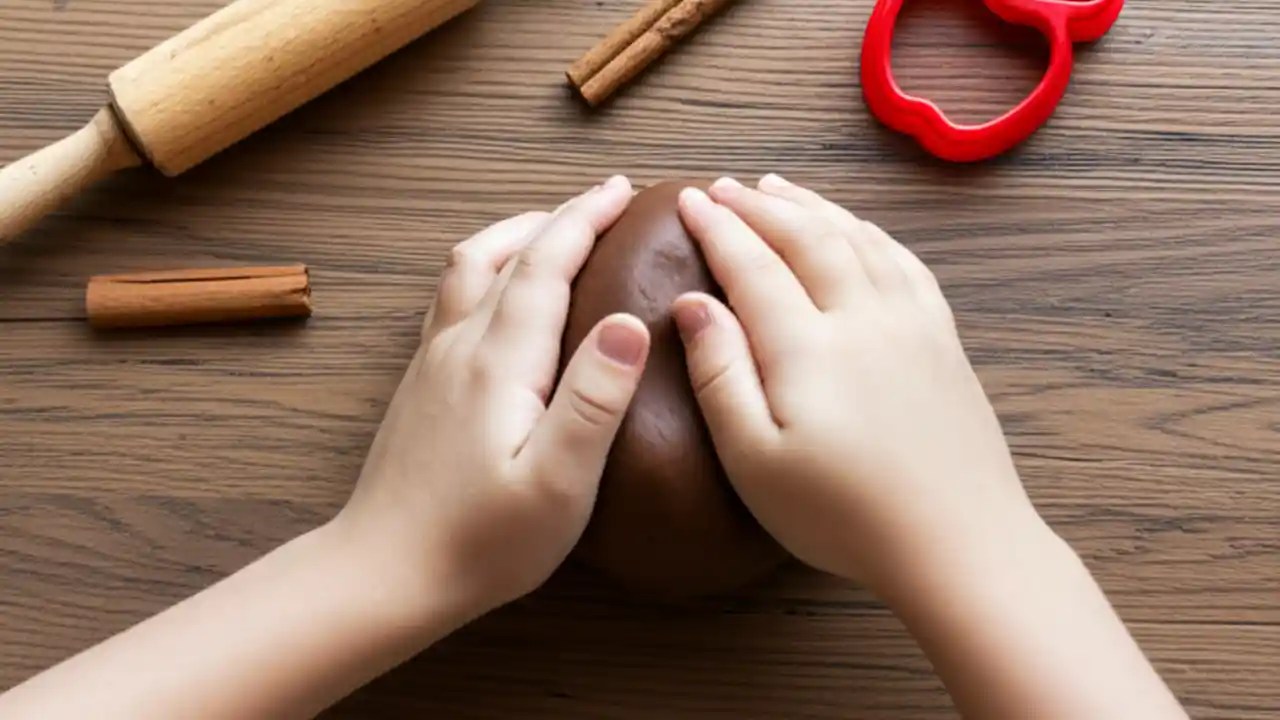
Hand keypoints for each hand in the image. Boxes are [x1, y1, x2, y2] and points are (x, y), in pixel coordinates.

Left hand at [336, 176, 649, 622]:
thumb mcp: (558, 482)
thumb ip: (595, 399)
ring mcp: (433, 363)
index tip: (624, 189)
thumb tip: (631, 323)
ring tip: (557, 229)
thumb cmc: (479, 542)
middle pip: (506, 252)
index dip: (586, 218)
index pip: (546, 263)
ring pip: (469, 266)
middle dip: (559, 217)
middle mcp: (459, 346)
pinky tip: (501, 291)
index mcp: (500, 361)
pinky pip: (453, 298)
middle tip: (606, 201)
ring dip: (516, 235)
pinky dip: (487, 268)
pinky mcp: (422, 385)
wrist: (383, 574)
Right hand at [671, 174, 1041, 592]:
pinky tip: (858, 229)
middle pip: (806, 237)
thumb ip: (719, 374)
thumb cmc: (842, 515)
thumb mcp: (754, 460)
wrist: (958, 544)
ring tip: (778, 188)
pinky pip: (904, 261)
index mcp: (807, 346)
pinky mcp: (943, 340)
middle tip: (723, 187)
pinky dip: (870, 232)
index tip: (686, 202)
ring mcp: (911, 323)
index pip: (752, 264)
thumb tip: (692, 303)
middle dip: (759, 205)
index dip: (717, 228)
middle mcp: (862, 316)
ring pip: (857, 238)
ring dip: (813, 206)